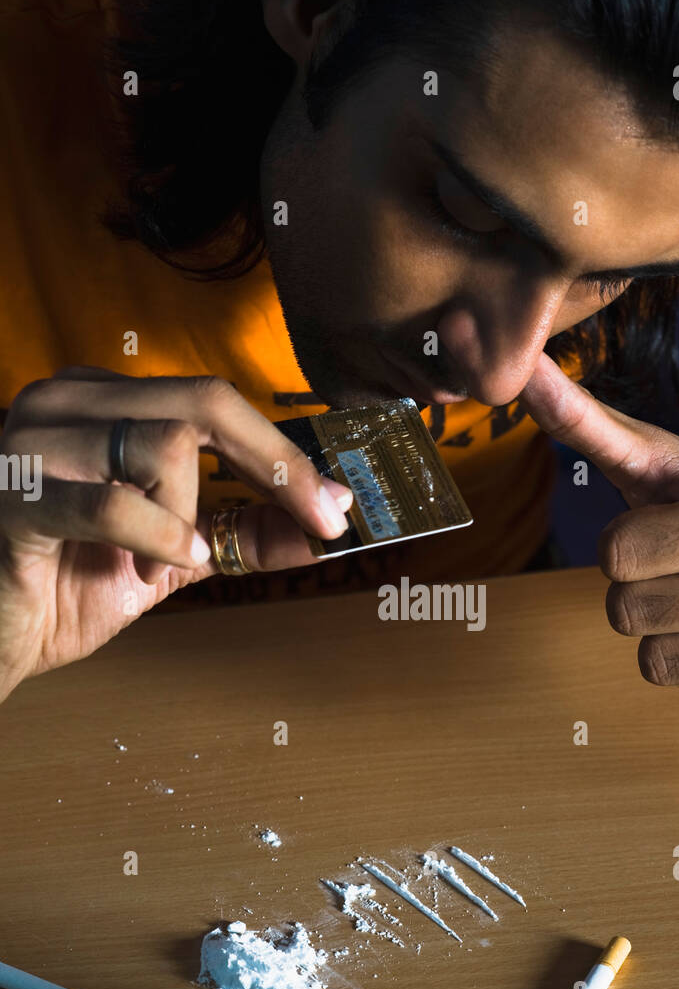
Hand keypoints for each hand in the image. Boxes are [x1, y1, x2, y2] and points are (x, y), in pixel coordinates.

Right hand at [0, 366, 352, 698]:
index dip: (285, 450)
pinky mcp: (16, 497)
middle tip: (321, 518)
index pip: (214, 402)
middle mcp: (67, 404)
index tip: (337, 501)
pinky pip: (113, 503)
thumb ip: (241, 535)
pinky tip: (161, 568)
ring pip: (167, 443)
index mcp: (102, 403)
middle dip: (278, 465)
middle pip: (204, 402)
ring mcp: (35, 443)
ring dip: (189, 520)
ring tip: (165, 566)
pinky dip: (160, 538)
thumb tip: (321, 524)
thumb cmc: (63, 587)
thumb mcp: (172, 559)